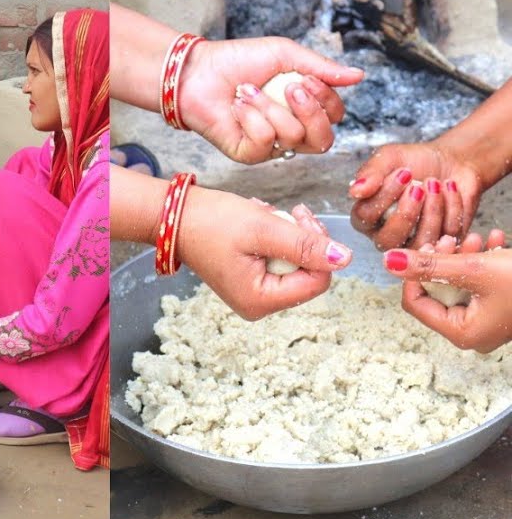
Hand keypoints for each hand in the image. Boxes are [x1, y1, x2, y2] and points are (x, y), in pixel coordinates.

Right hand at [176, 191, 352, 319]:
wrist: (174, 216)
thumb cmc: (210, 222)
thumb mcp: (264, 228)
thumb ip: (306, 245)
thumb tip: (345, 259)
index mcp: (260, 300)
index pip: (318, 281)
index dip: (319, 248)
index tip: (302, 217)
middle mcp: (259, 304)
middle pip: (309, 274)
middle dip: (303, 239)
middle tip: (289, 213)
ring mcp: (254, 294)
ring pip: (297, 265)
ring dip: (290, 236)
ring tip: (267, 217)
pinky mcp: (251, 281)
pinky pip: (280, 262)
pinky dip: (277, 240)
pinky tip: (261, 226)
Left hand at [178, 37, 363, 163]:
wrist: (198, 71)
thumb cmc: (239, 61)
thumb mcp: (286, 56)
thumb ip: (322, 69)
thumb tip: (359, 76)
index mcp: (303, 108)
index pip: (335, 117)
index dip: (326, 101)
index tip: (305, 78)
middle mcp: (291, 131)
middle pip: (323, 139)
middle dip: (309, 110)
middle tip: (289, 87)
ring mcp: (270, 146)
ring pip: (293, 137)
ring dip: (270, 107)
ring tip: (248, 91)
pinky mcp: (247, 153)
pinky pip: (265, 141)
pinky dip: (251, 117)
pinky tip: (237, 105)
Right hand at [348, 141, 483, 249]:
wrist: (453, 161)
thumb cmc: (417, 161)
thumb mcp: (390, 158)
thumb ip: (370, 173)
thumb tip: (355, 191)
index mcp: (366, 215)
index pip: (364, 217)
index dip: (383, 197)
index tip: (403, 173)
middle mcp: (386, 234)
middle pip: (387, 239)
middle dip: (407, 213)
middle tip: (419, 187)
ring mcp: (414, 243)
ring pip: (419, 243)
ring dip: (432, 210)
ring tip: (437, 184)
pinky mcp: (443, 244)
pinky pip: (447, 237)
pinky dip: (453, 209)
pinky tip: (450, 190)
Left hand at [384, 229, 510, 352]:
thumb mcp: (475, 267)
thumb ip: (429, 265)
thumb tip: (390, 261)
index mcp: (461, 332)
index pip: (415, 302)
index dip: (416, 273)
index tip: (429, 248)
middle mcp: (472, 332)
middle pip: (437, 291)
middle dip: (446, 260)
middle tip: (457, 239)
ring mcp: (488, 321)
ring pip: (460, 283)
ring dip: (467, 255)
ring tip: (483, 238)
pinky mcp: (502, 307)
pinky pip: (482, 283)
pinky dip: (486, 260)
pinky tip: (498, 240)